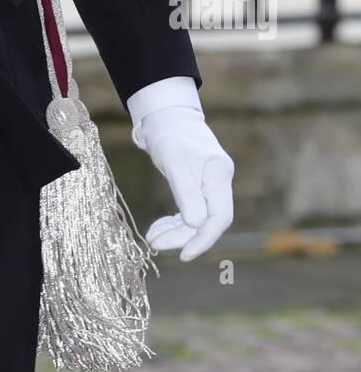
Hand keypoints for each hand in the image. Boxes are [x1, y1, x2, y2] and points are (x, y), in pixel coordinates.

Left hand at [132, 106, 234, 261]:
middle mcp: (218, 182)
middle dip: (182, 237)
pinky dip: (174, 222)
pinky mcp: (198, 188)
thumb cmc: (170, 133)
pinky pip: (190, 212)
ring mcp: (209, 186)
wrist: (165, 116)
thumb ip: (187, 193)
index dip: (204, 239)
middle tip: (154, 243)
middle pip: (207, 222)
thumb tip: (196, 225)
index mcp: (220, 174)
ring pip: (197, 220)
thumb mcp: (175, 162)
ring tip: (152, 238)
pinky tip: (159, 228)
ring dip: (175, 232)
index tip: (184, 255)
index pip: (219, 217)